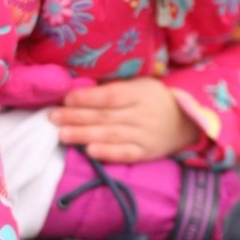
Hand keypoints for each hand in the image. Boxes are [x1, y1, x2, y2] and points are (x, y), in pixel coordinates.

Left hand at [49, 78, 199, 162]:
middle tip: (53, 118)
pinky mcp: (146, 153)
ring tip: (62, 135)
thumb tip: (79, 92)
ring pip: (110, 135)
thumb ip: (115, 89)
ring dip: (84, 135)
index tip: (66, 99)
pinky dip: (108, 153)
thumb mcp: (140, 86)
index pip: (110, 96)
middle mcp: (141, 114)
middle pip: (105, 116)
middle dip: (76, 117)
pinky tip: (90, 152)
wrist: (187, 122)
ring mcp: (144, 135)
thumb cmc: (154, 100)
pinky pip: (125, 154)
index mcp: (139, 93)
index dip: (87, 98)